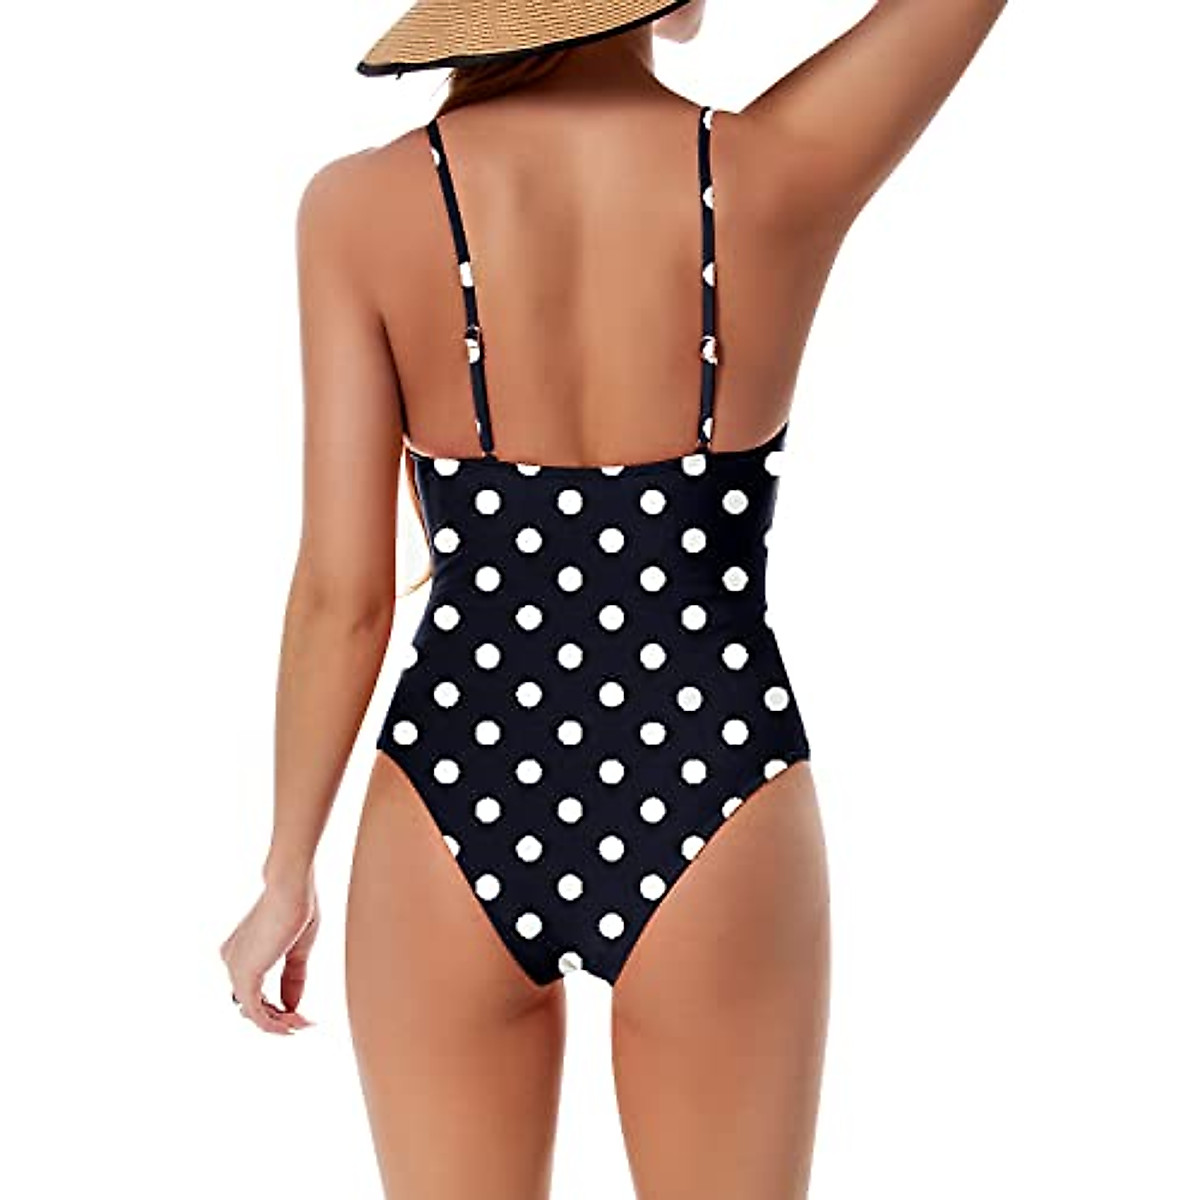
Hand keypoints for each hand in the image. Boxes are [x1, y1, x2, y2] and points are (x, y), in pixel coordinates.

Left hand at [220, 879, 318, 1034]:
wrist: (291, 886)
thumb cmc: (297, 905)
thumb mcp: (297, 950)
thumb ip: (292, 979)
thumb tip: (291, 1008)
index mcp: (242, 951)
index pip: (255, 991)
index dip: (277, 1007)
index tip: (302, 1013)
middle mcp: (232, 961)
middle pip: (253, 1005)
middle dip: (279, 1019)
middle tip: (305, 1023)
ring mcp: (235, 969)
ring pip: (254, 1012)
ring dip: (280, 1024)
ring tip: (304, 1024)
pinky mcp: (244, 975)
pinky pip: (257, 1012)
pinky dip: (275, 1023)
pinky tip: (295, 1023)